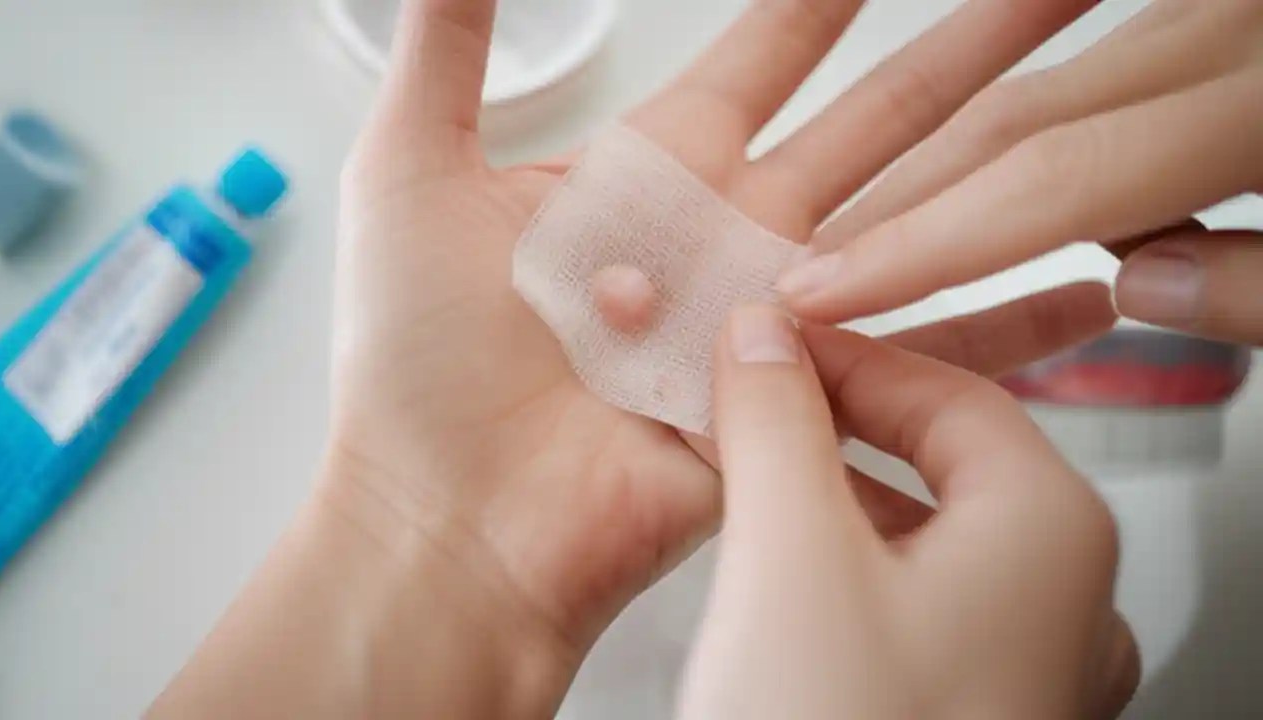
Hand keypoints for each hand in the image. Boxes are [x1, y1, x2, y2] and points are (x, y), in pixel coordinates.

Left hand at [328, 0, 1118, 669]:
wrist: (452, 523)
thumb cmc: (417, 364)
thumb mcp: (411, 176)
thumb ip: (447, 51)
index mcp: (646, 177)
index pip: (761, 61)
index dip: (818, 7)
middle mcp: (723, 242)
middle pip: (872, 127)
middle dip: (961, 58)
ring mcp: (774, 325)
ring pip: (914, 227)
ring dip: (1006, 172)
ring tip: (1090, 117)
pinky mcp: (804, 407)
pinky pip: (917, 357)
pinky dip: (1002, 329)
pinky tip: (1080, 287)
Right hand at [677, 305, 1138, 719]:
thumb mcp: (789, 556)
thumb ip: (778, 424)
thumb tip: (762, 339)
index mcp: (1048, 532)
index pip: (944, 389)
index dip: (839, 351)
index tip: (760, 337)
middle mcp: (1059, 594)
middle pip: (941, 454)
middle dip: (834, 418)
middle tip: (745, 393)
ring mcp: (1022, 661)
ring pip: (924, 528)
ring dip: (832, 488)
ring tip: (746, 468)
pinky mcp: (967, 708)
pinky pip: (912, 597)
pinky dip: (845, 559)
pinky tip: (781, 566)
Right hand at [777, 1, 1262, 345]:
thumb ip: (1255, 289)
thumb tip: (1142, 287)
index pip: (1049, 180)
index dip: (924, 243)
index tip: (823, 292)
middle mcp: (1225, 35)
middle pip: (1013, 126)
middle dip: (902, 208)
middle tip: (816, 273)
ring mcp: (1213, 11)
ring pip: (1043, 97)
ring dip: (961, 175)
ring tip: (903, 254)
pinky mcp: (1214, 12)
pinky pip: (1107, 76)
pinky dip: (1054, 143)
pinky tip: (1052, 206)